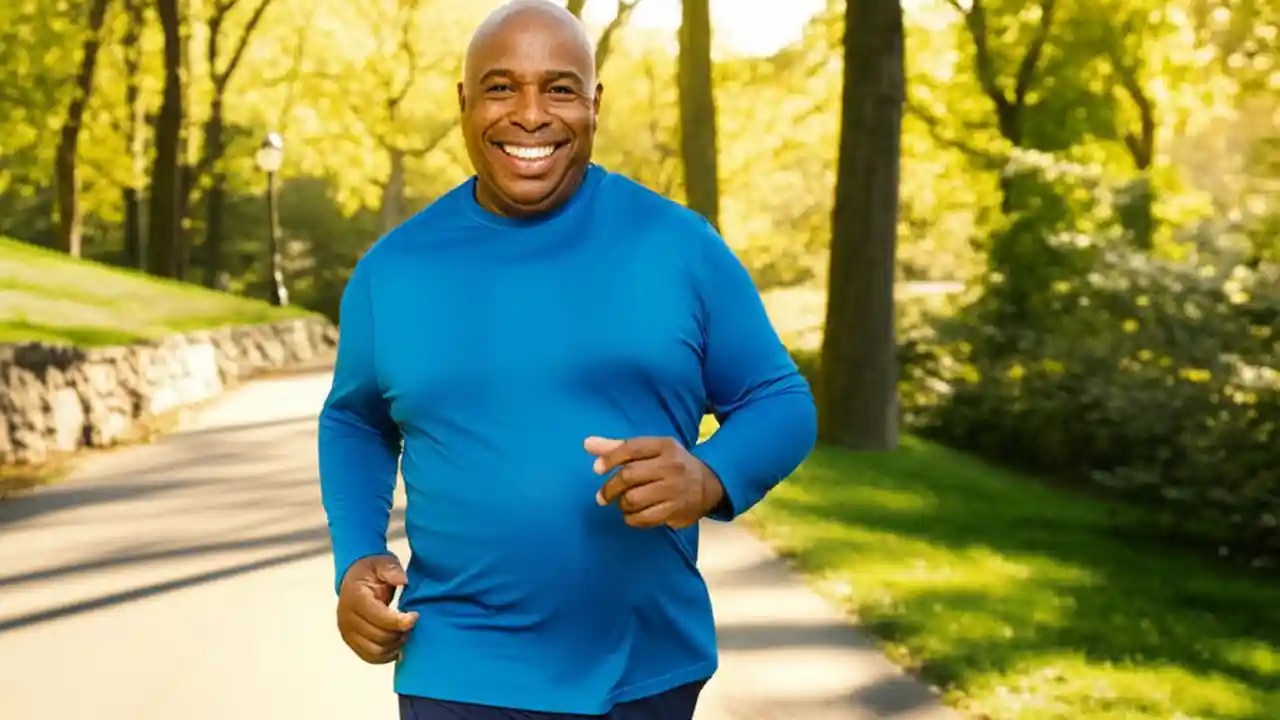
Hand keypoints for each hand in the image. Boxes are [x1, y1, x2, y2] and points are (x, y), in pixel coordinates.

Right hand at [336, 554, 417, 663]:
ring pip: (375, 652)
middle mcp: (347, 619)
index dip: (400, 621)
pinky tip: (398, 642)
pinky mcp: (351, 643)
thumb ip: (392, 570)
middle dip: (400, 633)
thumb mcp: (382, 563)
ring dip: (395, 645)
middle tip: (413, 624)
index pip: (379, 617)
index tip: (415, 616)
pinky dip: (387, 654)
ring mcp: (347, 633)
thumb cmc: (370, 571)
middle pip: (379, 637)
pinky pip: (371, 657)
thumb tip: (403, 580)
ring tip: (406, 632)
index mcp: (354, 598)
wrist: (353, 578)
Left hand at [584, 435, 724, 528]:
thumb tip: (587, 444)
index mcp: (664, 446)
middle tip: (602, 496)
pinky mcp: (676, 510)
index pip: (631, 448)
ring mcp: (674, 489)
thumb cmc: (672, 464)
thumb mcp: (651, 450)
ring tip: (622, 504)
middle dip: (610, 488)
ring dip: (621, 504)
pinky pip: (644, 518)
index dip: (610, 458)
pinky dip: (632, 519)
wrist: (710, 484)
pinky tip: (632, 515)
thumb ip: (618, 447)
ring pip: (634, 499)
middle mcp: (671, 465)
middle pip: (629, 475)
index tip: (597, 469)